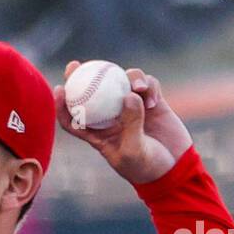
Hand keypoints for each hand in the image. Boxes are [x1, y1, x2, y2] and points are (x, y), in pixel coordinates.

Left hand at [53, 61, 193, 184]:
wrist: (174, 168)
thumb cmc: (147, 167)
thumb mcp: (134, 151)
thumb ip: (131, 125)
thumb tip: (129, 94)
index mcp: (99, 135)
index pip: (74, 119)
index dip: (62, 105)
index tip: (59, 89)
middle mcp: (112, 118)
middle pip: (93, 93)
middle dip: (80, 77)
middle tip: (74, 65)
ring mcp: (133, 108)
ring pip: (122, 82)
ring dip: (128, 78)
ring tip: (138, 88)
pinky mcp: (153, 103)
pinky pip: (148, 85)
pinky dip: (149, 86)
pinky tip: (154, 100)